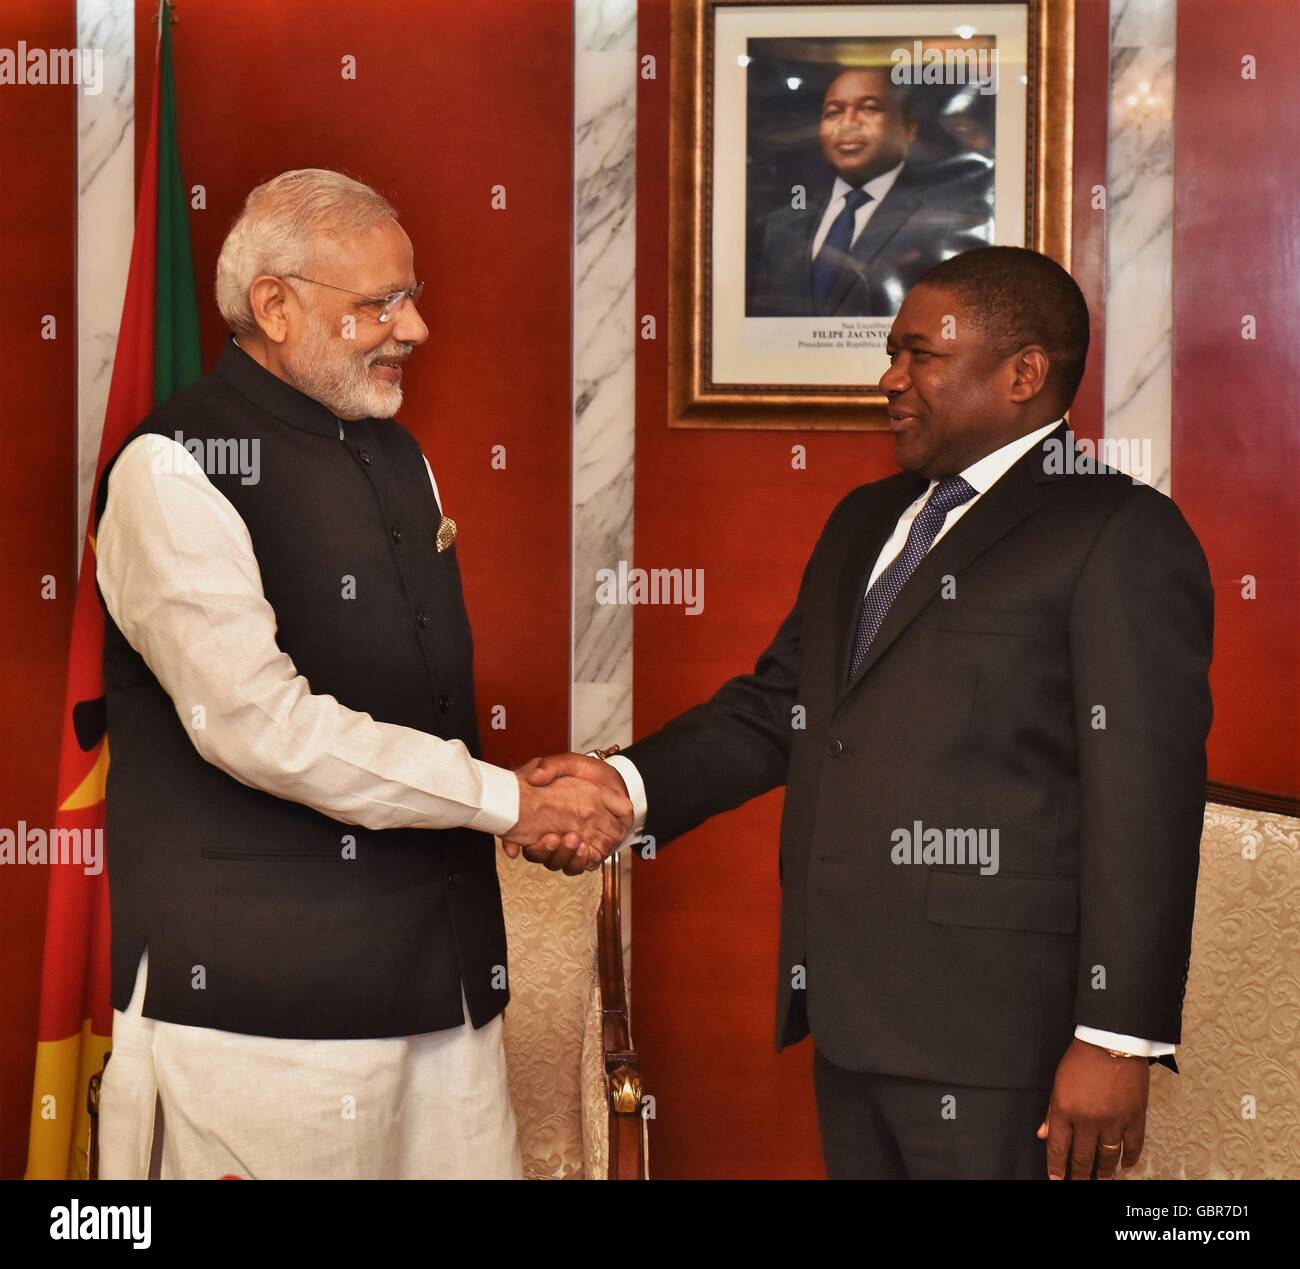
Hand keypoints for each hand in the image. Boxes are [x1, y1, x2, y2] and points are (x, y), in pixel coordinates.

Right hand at [502, 753, 631, 874]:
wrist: (613, 779)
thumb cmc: (588, 773)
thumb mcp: (567, 763)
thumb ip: (549, 767)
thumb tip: (532, 777)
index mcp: (543, 815)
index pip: (524, 836)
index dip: (520, 842)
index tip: (525, 840)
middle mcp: (556, 833)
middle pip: (542, 855)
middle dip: (546, 851)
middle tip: (553, 838)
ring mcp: (574, 843)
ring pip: (562, 863)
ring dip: (566, 856)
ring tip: (574, 841)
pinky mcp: (592, 849)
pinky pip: (583, 864)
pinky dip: (583, 861)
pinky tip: (585, 850)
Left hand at [1037, 1038, 1149, 1178]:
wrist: (1111, 1041)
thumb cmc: (1082, 1057)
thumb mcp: (1058, 1082)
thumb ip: (1052, 1111)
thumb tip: (1043, 1133)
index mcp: (1065, 1109)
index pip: (1058, 1147)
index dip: (1056, 1167)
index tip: (1056, 1180)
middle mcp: (1088, 1120)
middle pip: (1083, 1157)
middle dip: (1079, 1175)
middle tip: (1077, 1185)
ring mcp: (1113, 1121)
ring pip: (1107, 1157)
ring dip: (1104, 1172)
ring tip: (1101, 1181)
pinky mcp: (1134, 1118)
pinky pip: (1132, 1146)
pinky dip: (1129, 1159)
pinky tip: (1125, 1166)